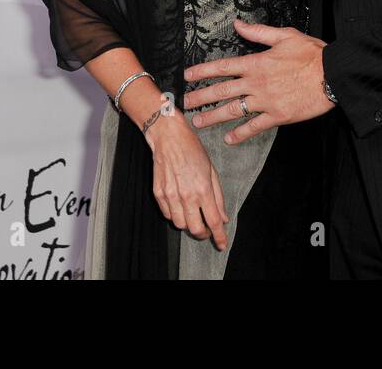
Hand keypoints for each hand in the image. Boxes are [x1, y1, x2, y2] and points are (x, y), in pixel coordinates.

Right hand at [143, 108, 228, 248]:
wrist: (168, 137)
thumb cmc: (192, 149)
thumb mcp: (211, 171)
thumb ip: (218, 197)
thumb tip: (223, 217)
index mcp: (203, 189)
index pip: (214, 221)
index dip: (219, 236)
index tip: (221, 244)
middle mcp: (186, 195)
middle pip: (195, 229)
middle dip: (203, 234)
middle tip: (207, 230)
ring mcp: (170, 195)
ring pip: (179, 224)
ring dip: (188, 225)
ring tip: (193, 216)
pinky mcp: (158, 193)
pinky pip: (167, 214)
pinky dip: (175, 215)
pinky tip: (180, 206)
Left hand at [182, 19, 332, 143]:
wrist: (333, 75)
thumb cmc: (312, 55)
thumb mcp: (285, 35)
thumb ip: (258, 32)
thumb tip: (239, 24)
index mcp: (257, 63)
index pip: (222, 67)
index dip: (202, 71)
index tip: (188, 75)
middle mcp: (256, 83)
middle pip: (221, 90)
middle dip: (201, 97)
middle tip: (185, 103)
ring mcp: (266, 101)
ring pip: (232, 110)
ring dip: (213, 116)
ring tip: (199, 122)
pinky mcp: (277, 116)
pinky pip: (254, 127)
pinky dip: (240, 134)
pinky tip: (229, 138)